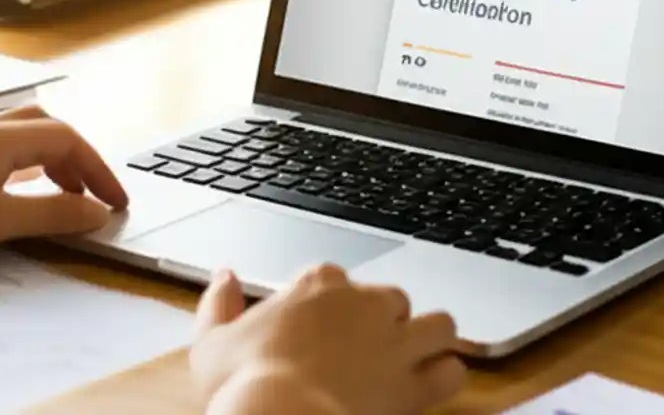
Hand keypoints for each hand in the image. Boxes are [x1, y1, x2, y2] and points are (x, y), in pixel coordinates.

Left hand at [0, 105, 126, 264]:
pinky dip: (30, 167)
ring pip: (27, 137)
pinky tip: (22, 192)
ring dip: (55, 161)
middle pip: (50, 128)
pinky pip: (5, 151)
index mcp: (3, 140)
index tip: (116, 202)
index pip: (69, 140)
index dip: (99, 170)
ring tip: (66, 195)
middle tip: (95, 195)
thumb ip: (52, 214)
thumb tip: (97, 213)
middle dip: (81, 159)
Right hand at [191, 265, 466, 414]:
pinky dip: (445, 376)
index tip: (316, 327)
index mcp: (318, 284)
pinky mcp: (414, 382)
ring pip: (438, 324)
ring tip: (415, 358)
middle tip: (366, 348)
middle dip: (385, 320)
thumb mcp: (212, 342)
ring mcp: (395, 341)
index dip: (329, 303)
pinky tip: (431, 386)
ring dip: (430, 340)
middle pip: (392, 298)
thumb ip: (219, 304)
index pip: (334, 277)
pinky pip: (451, 369)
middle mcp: (364, 303)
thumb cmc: (241, 385)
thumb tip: (224, 277)